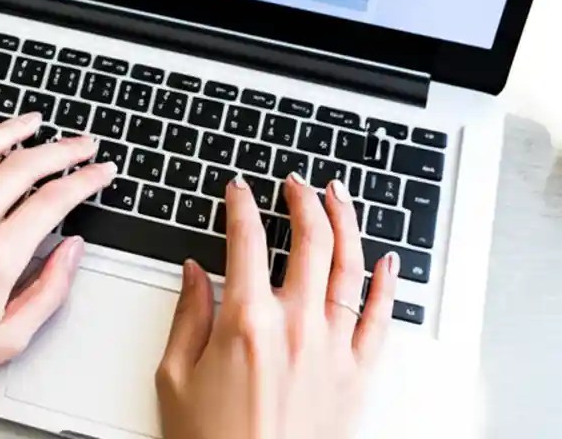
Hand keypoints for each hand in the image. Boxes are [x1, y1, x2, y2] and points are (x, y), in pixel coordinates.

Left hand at [0, 113, 114, 423]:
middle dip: (61, 149)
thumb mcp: (7, 338)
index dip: (84, 180)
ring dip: (11, 131)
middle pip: (22, 166)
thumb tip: (72, 251)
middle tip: (81, 144)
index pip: (52, 201)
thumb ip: (49, 290)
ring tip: (34, 122)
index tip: (101, 171)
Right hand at [156, 174, 398, 438]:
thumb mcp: (174, 377)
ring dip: (345, 221)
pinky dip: (387, 285)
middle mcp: (297, 326)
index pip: (245, 239)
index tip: (238, 190)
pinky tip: (386, 261)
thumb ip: (187, 315)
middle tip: (294, 183)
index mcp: (247, 321)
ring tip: (337, 196)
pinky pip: (380, 319)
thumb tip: (194, 274)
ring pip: (350, 266)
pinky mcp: (358, 376)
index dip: (240, 205)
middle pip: (309, 239)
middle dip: (301, 199)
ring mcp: (333, 349)